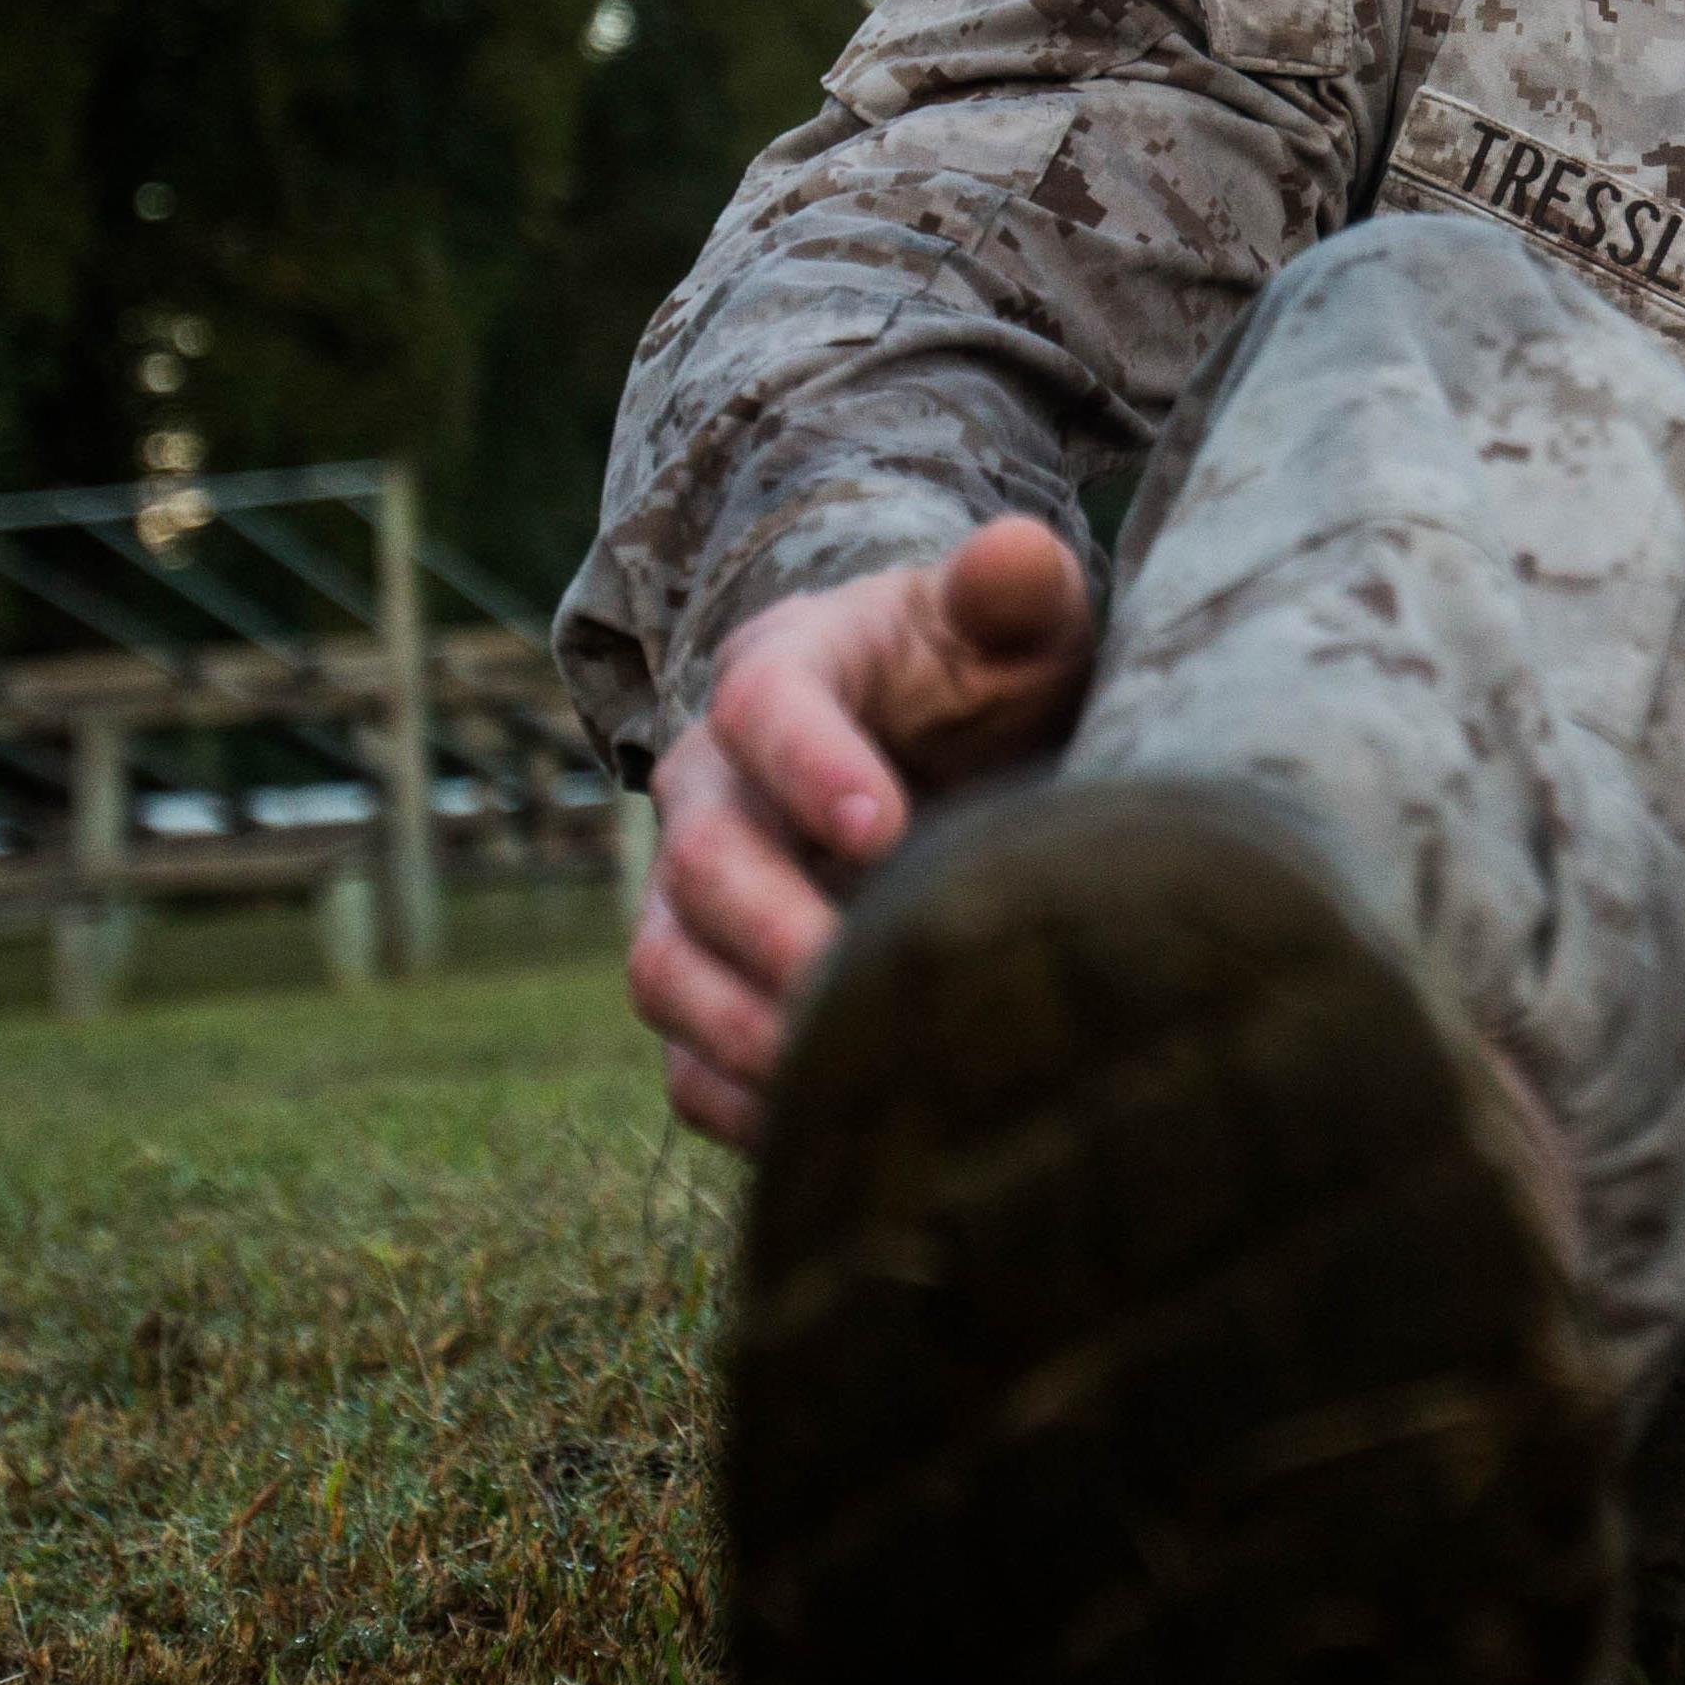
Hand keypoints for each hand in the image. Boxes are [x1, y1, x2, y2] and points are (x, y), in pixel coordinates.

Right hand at [628, 516, 1093, 1149]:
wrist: (948, 750)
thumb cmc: (983, 678)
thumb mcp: (1015, 624)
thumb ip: (1014, 589)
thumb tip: (1019, 555)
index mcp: (785, 673)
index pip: (766, 710)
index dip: (812, 767)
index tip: (884, 827)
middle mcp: (714, 786)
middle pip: (704, 863)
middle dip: (778, 930)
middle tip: (864, 983)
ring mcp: (692, 892)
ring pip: (666, 970)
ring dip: (743, 1029)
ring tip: (843, 1071)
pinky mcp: (707, 980)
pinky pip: (681, 1059)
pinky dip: (736, 1101)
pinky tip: (823, 1129)